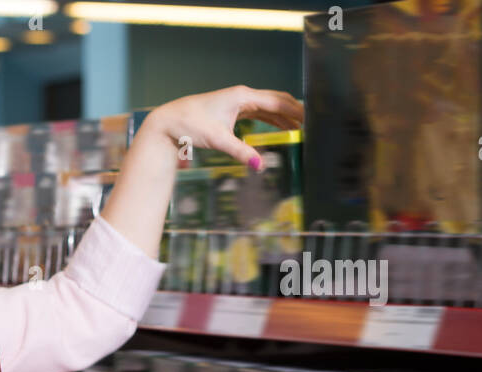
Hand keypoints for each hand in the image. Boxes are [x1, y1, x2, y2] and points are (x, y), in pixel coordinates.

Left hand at [142, 85, 303, 170]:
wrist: (168, 122)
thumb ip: (241, 152)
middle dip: (294, 111)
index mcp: (242, 96)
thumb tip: (259, 166)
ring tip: (301, 127)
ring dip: (283, 116)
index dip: (296, 110)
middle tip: (312, 123)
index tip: (312, 118)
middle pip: (276, 101)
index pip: (277, 102)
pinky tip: (279, 127)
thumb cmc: (190, 126)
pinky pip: (257, 112)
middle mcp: (242, 95)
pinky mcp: (231, 110)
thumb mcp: (218, 140)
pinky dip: (270, 119)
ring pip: (267, 106)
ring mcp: (236, 101)